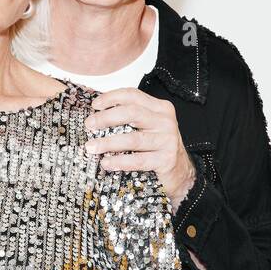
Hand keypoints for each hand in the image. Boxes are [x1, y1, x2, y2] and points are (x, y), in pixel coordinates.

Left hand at [84, 88, 206, 269]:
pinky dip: (120, 161)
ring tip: (91, 147)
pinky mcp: (166, 160)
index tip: (95, 105)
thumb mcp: (148, 127)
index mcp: (160, 108)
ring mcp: (168, 140)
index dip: (112, 97)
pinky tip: (106, 163)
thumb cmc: (157, 148)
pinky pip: (139, 160)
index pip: (134, 95)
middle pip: (132, 113)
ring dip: (108, 143)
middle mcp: (165, 121)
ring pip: (133, 139)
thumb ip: (129, 118)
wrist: (181, 174)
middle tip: (89, 125)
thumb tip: (96, 113)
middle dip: (106, 118)